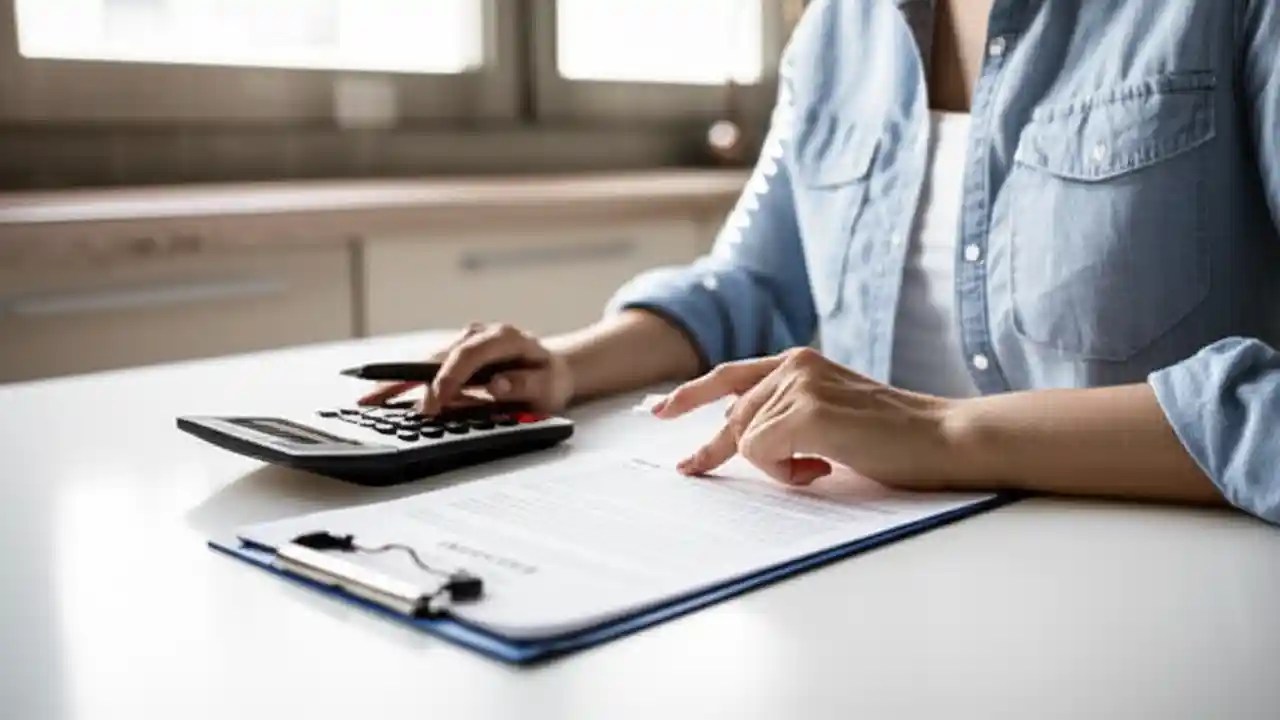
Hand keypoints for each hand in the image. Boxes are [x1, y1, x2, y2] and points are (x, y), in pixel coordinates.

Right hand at [357, 323, 574, 414]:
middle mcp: (479, 334)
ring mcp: (464, 342)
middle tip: (386, 405)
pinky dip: (404, 381)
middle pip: (439, 356)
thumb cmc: (549, 379)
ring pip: (427, 360)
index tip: (436, 402)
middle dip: (413, 381)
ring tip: (368, 398)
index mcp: (504, 337)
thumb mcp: (548, 386)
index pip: (469, 354)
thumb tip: (496, 385)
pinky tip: (379, 394)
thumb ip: (524, 385)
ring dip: (399, 380)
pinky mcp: (454, 355)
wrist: (552, 368)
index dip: (449, 377)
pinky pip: (426, 367)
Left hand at [651, 348, 958, 488]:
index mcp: (799, 361)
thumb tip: (739, 436)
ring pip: (747, 441)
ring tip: (825, 464)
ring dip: (780, 467)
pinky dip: (787, 472)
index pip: (730, 377)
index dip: (690, 396)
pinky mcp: (807, 410)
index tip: (657, 411)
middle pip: (734, 420)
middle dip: (721, 453)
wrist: (944, 438)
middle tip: (695, 471)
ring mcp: (800, 383)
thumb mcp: (830, 416)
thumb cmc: (894, 438)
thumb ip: (788, 415)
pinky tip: (826, 466)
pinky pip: (763, 454)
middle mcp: (794, 364)